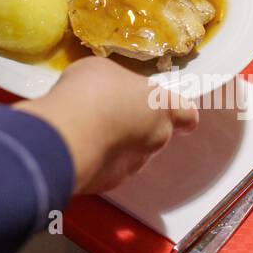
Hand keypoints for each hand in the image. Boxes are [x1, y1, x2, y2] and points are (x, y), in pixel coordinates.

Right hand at [15, 57, 198, 194]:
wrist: (66, 136)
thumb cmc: (91, 92)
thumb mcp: (104, 69)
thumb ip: (118, 82)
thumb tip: (113, 88)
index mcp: (162, 105)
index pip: (186, 114)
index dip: (178, 112)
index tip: (166, 108)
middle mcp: (156, 138)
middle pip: (157, 133)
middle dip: (138, 124)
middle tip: (112, 111)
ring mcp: (135, 164)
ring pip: (132, 152)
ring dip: (117, 142)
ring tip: (89, 127)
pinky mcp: (111, 182)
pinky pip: (109, 167)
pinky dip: (98, 158)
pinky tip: (79, 145)